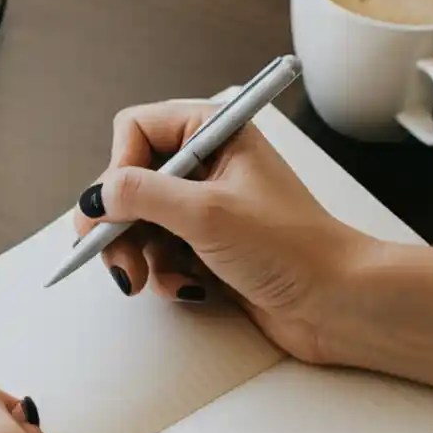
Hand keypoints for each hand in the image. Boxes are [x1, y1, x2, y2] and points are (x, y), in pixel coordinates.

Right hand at [72, 102, 374, 362]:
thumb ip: (142, 195)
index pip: (134, 129)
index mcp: (213, 133)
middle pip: (127, 180)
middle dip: (118, 222)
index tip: (117, 206)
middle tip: (118, 257)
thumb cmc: (291, 248)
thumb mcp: (206, 213)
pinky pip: (157, 252)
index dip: (118, 167)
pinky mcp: (205, 244)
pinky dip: (161, 272)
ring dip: (135, 253)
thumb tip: (95, 196)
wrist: (337, 303)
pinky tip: (187, 287)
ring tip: (146, 280)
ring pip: (136, 220)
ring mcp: (204, 206)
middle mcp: (205, 163)